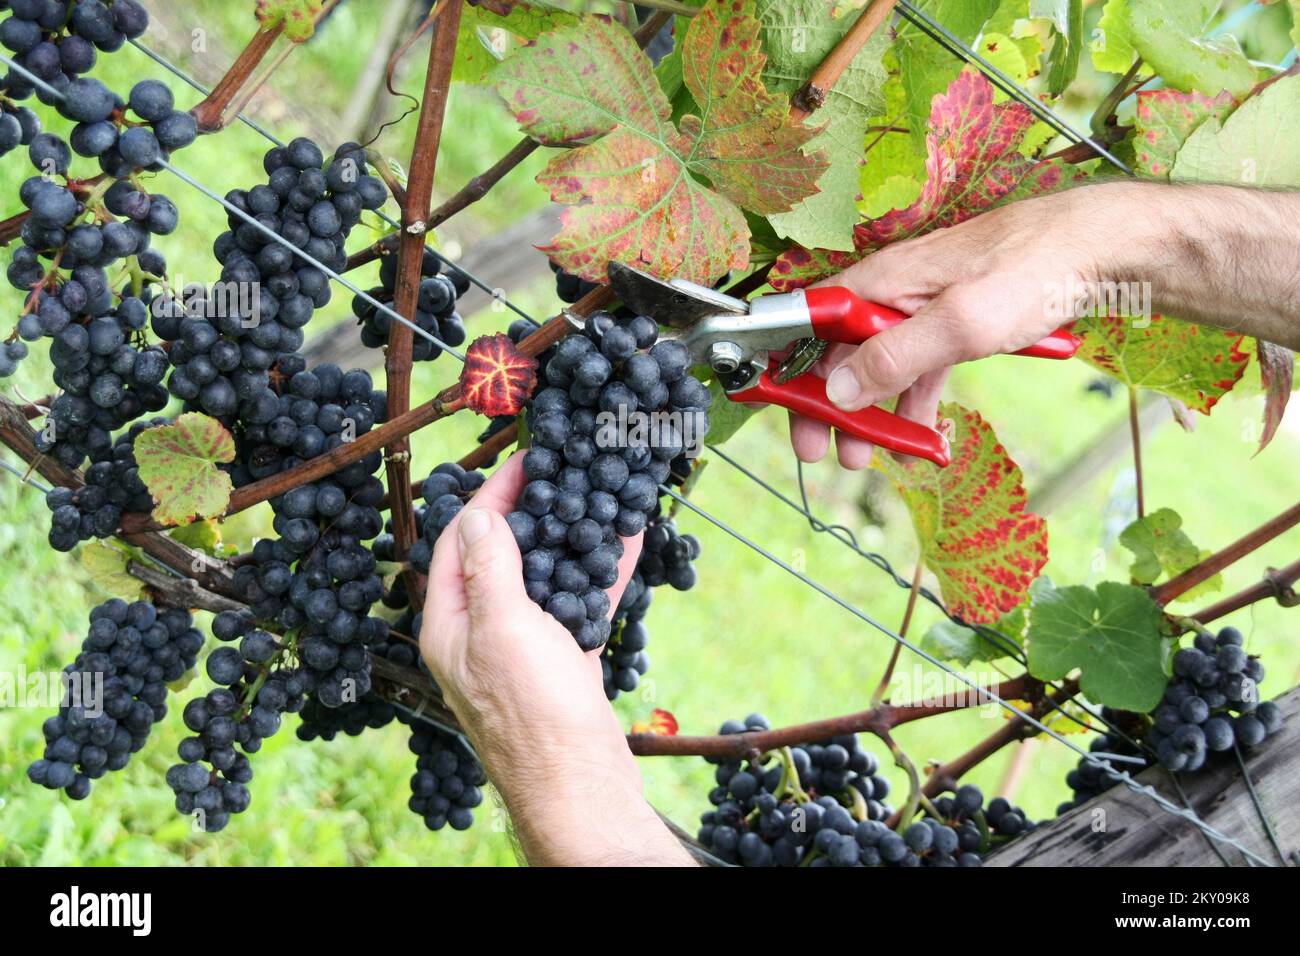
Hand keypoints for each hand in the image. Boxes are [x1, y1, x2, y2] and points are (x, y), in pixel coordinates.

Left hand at [420, 452, 692, 864]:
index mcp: (450, 623)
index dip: (489, 497)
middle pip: (503, 554)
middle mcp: (483, 631)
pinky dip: (600, 570)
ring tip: (596, 493)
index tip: (523, 462)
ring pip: (546, 575)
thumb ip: (490, 568)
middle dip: (533, 511)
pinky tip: (627, 539)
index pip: (460, 541)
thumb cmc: (531, 715)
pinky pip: (579, 602)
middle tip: (562, 471)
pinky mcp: (563, 659)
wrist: (579, 786)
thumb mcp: (502, 628)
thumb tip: (481, 514)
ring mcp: (525, 646)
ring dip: (571, 534)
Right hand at [792, 184, 1113, 468]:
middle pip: (839, 352)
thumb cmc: (1033, 271)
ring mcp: (924, 310)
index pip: (810, 322)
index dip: (788, 363)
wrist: (1103, 252)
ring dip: (867, 414)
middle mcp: (894, 293)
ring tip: (862, 458)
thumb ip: (895, 357)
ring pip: (878, 367)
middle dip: (823, 404)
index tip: (775, 405)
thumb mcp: (960, 322)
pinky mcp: (955, 326)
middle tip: (817, 451)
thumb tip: (837, 392)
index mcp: (881, 281)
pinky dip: (912, 406)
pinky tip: (920, 441)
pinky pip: (919, 370)